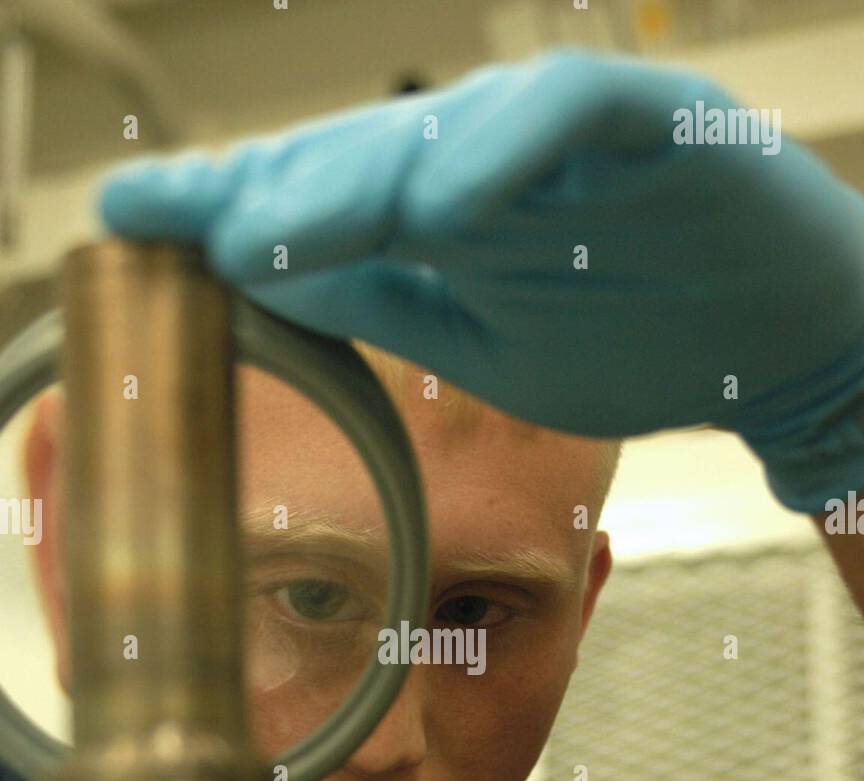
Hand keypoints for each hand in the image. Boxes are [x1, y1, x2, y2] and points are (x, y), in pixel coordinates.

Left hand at [98, 47, 863, 510]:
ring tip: (260, 229)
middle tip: (165, 221)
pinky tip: (430, 208)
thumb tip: (268, 277)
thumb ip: (387, 298)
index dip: (229, 205)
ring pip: (447, 130)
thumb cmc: (643, 335)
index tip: (131, 225)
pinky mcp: (654, 122)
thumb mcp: (486, 341)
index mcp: (451, 213)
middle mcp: (495, 161)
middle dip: (261, 192)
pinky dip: (499, 156)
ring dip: (349, 181)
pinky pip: (567, 118)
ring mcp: (571, 139)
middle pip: (362, 156)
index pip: (326, 198)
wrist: (790, 344)